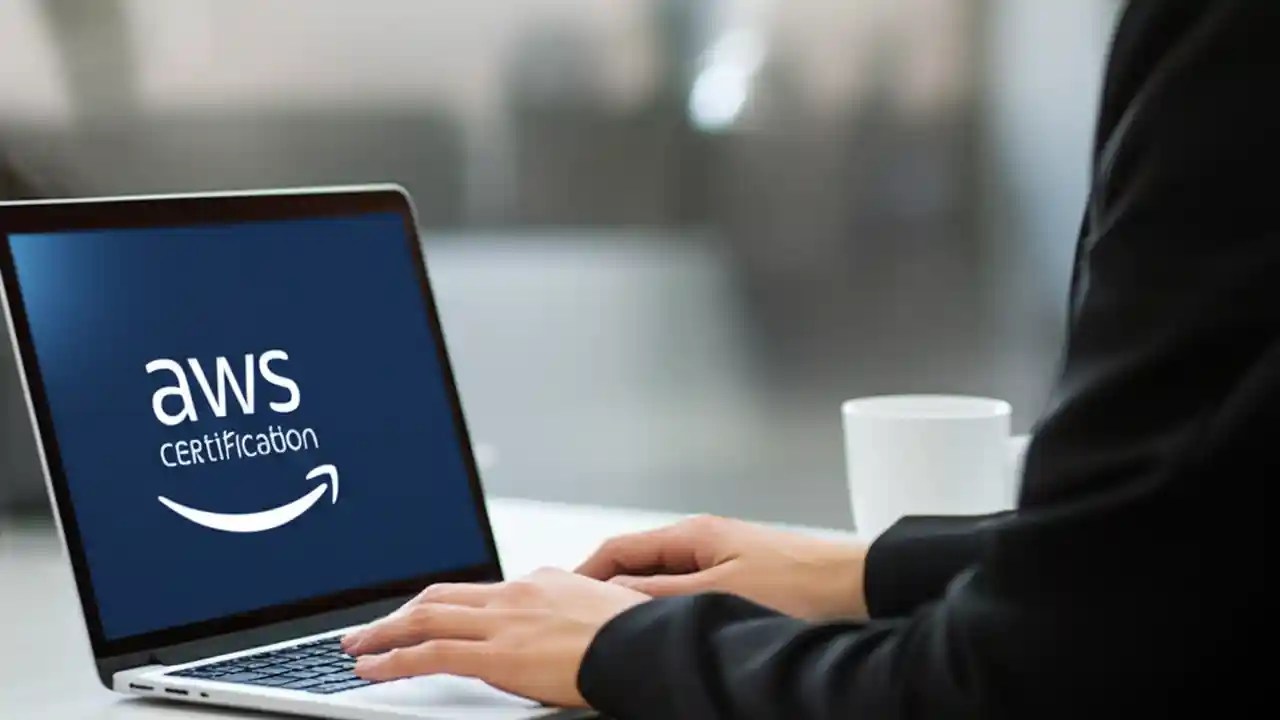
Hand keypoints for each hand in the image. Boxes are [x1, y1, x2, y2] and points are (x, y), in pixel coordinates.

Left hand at [341, 567, 647, 707]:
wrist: (647, 645)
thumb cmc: (636, 637)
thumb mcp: (601, 613)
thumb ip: (569, 618)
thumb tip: (562, 635)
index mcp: (540, 582)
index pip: (479, 592)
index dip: (443, 606)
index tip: (425, 617)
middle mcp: (515, 593)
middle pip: (441, 596)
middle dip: (400, 613)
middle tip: (370, 628)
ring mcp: (503, 620)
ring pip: (425, 618)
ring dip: (384, 633)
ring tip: (357, 647)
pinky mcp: (496, 653)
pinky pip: (430, 653)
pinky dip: (394, 660)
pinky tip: (373, 668)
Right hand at [577, 515, 869, 620]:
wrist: (858, 586)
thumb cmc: (802, 585)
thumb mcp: (718, 594)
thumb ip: (662, 596)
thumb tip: (613, 598)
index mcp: (693, 535)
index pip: (620, 547)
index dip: (584, 571)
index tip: (560, 593)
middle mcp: (704, 541)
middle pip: (637, 563)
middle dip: (605, 588)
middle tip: (580, 617)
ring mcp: (722, 559)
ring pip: (662, 580)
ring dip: (637, 602)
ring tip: (617, 629)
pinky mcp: (740, 577)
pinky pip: (686, 591)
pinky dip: (666, 609)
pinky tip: (665, 631)